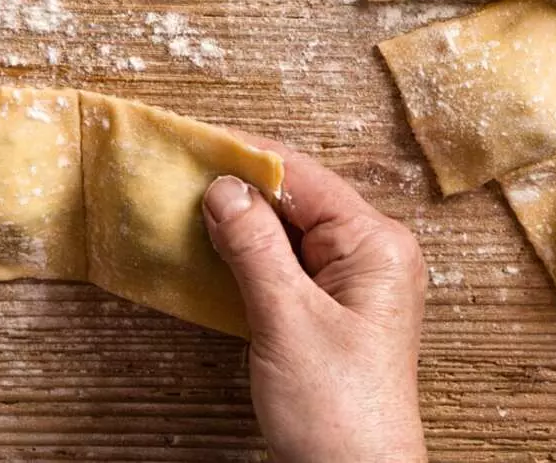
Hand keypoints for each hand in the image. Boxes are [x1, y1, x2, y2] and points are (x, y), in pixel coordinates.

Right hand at [204, 137, 426, 462]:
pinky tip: (213, 251)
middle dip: (240, 188)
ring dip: (241, 222)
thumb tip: (224, 187)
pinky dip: (250, 256)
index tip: (192, 143)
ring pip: (289, 232)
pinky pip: (288, 265)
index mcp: (377, 246)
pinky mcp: (333, 312)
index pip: (304, 178)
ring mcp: (355, 285)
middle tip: (179, 173)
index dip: (246, 158)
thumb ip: (253, 246)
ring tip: (186, 205)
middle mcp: (373, 256)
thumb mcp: (286, 319)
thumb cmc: (337, 413)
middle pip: (298, 200)